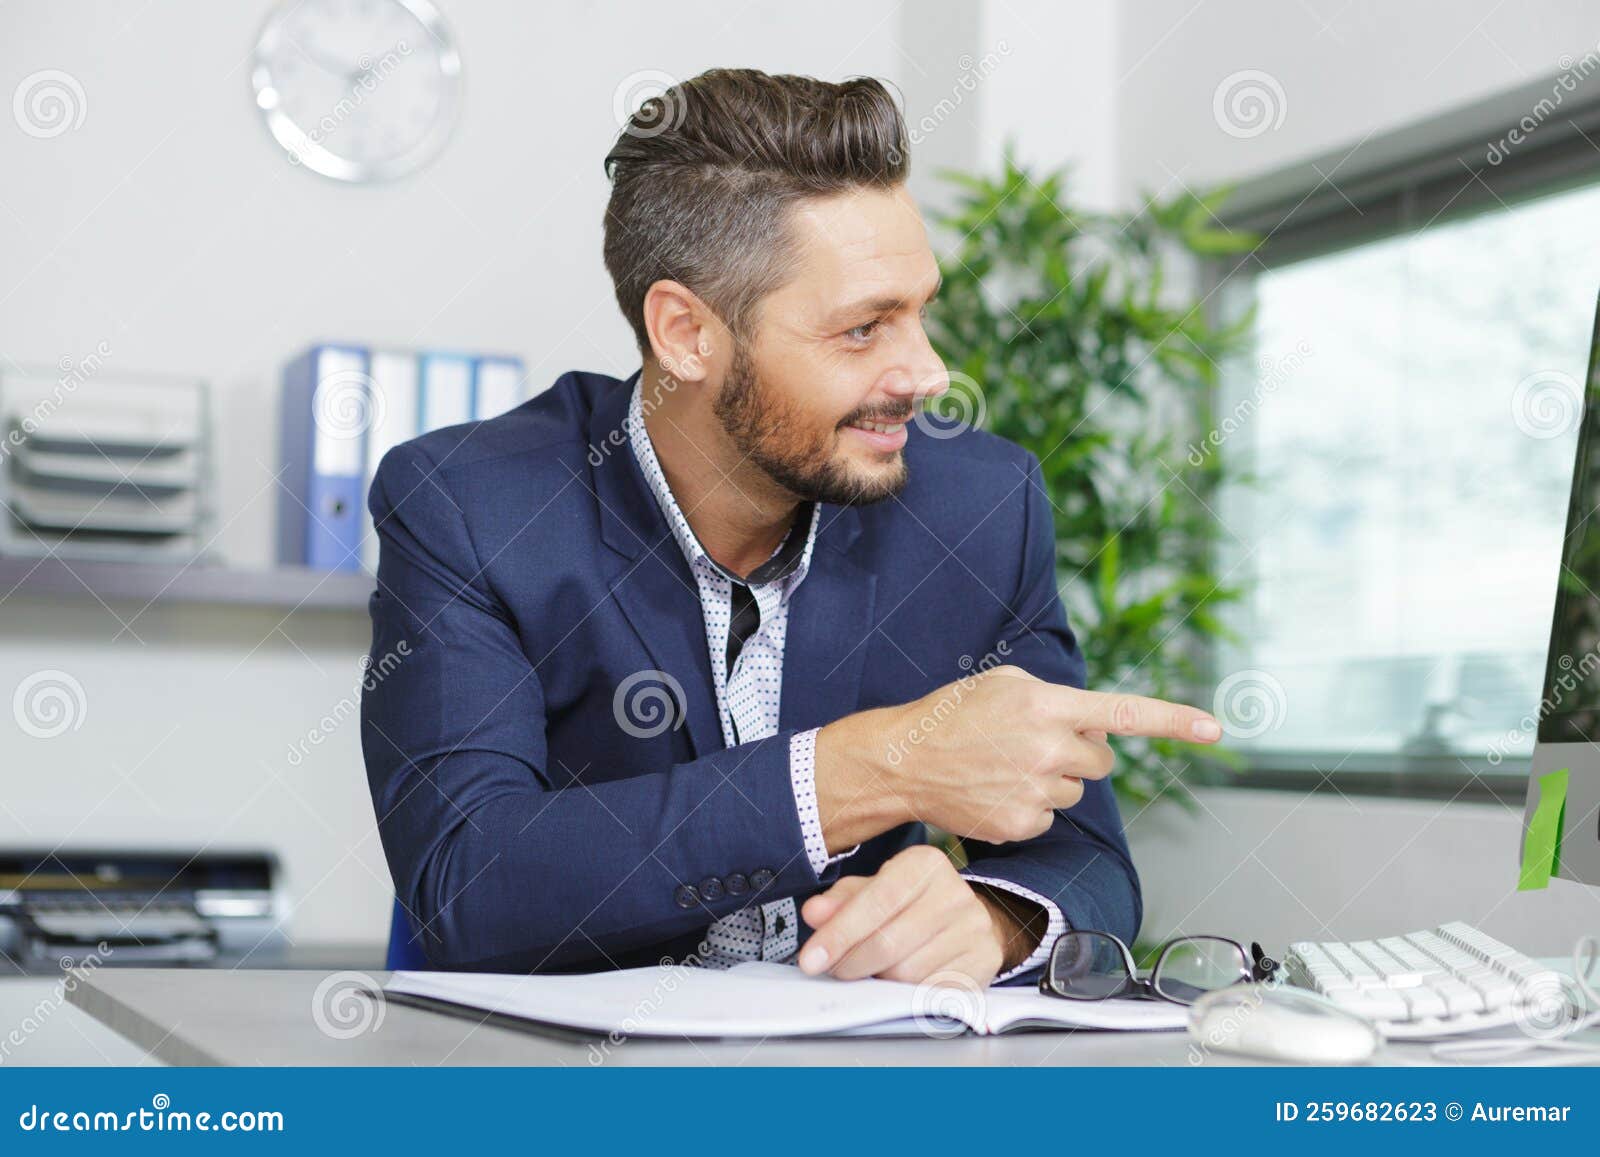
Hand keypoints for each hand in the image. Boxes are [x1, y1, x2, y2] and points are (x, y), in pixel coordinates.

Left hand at [796, 845, 1009, 985]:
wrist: (965, 921)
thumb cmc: (909, 905)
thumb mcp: (871, 891)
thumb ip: (840, 902)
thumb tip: (815, 914)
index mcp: (924, 864)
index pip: (876, 901)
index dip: (840, 934)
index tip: (812, 959)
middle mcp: (955, 893)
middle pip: (889, 943)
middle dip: (852, 964)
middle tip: (837, 971)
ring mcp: (974, 929)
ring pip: (908, 973)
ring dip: (880, 980)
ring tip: (874, 971)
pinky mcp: (983, 963)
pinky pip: (932, 992)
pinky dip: (907, 995)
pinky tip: (898, 984)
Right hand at [814, 666, 1220, 848]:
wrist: (904, 761)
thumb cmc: (953, 715)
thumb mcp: (1004, 684)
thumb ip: (1055, 697)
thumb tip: (1092, 728)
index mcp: (1048, 706)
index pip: (1125, 714)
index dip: (1175, 721)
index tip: (1216, 727)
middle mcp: (1049, 748)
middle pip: (1099, 761)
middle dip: (1079, 754)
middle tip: (1036, 746)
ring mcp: (1037, 790)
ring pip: (1074, 791)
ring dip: (1051, 780)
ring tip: (1004, 767)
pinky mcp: (1023, 824)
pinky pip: (1050, 817)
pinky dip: (1029, 807)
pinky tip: (995, 791)